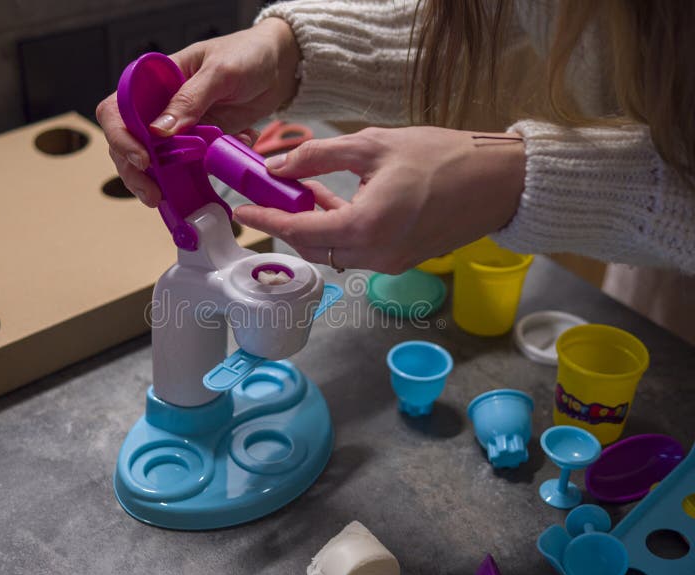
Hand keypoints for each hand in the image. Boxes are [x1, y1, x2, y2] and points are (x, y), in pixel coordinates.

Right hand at [95, 17, 299, 206]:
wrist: (280, 68)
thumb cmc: (247, 55)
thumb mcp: (219, 72)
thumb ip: (190, 99)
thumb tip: (160, 130)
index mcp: (155, 82)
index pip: (118, 109)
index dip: (121, 136)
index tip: (143, 158)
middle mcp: (161, 108)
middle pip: (130, 143)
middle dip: (136, 172)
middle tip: (153, 193)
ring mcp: (180, 130)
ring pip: (156, 162)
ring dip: (162, 182)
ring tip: (173, 199)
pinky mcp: (201, 146)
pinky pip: (190, 169)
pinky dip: (198, 178)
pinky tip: (219, 172)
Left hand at [233, 127, 525, 273]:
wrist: (498, 182)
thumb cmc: (443, 157)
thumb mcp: (374, 144)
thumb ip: (318, 157)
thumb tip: (277, 166)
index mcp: (366, 227)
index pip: (299, 230)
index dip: (266, 220)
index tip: (242, 211)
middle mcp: (376, 256)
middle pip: (313, 247)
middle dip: (287, 223)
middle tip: (273, 194)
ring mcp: (390, 263)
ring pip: (334, 252)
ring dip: (313, 227)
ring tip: (306, 192)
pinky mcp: (402, 261)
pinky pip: (356, 251)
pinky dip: (338, 231)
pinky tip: (337, 202)